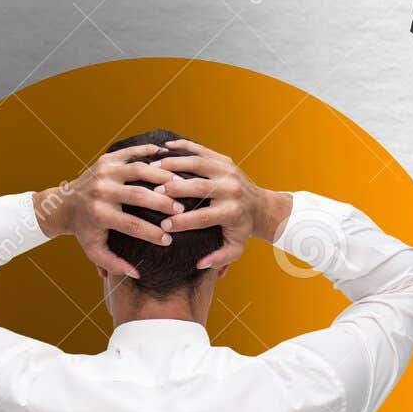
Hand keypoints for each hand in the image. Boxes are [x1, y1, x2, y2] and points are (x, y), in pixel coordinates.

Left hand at [34, 143, 181, 278]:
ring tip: (180, 183)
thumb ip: (114, 264)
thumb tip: (137, 274)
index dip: (152, 234)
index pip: (132, 225)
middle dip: (163, 203)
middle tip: (181, 209)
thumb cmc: (84, 230)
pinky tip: (167, 155)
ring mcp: (104, 172)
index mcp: (99, 214)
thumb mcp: (94, 251)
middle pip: (138, 195)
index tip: (169, 240)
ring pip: (138, 170)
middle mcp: (101, 191)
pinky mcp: (106, 159)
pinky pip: (131, 153)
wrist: (63, 205)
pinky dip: (149, 152)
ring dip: (162, 176)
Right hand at [151, 140, 292, 269]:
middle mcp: (231, 189)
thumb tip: (200, 265)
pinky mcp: (224, 160)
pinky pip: (201, 150)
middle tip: (153, 192)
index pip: (203, 217)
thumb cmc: (242, 230)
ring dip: (174, 165)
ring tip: (152, 168)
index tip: (163, 226)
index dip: (183, 222)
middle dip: (174, 190)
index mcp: (232, 212)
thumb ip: (219, 259)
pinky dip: (182, 146)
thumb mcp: (235, 249)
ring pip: (198, 164)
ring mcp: (228, 171)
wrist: (260, 207)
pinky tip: (164, 148)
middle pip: (199, 187)